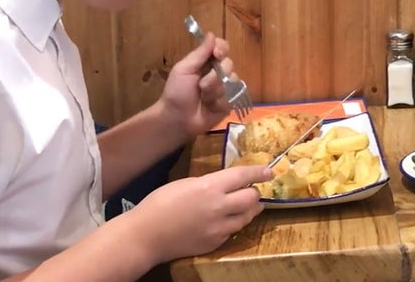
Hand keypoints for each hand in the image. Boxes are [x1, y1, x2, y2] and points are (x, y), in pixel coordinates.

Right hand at [125, 165, 269, 262]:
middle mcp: (219, 208)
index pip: (243, 177)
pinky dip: (234, 223)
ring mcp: (218, 228)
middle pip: (252, 198)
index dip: (258, 172)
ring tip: (246, 205)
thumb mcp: (185, 183)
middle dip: (254, 193)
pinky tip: (228, 220)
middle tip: (251, 190)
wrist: (145, 236)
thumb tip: (227, 183)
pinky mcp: (215, 243)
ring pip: (247, 217)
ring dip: (249, 209)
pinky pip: (233, 231)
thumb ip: (209, 183)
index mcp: (209, 187)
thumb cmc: (159, 203)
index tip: (269, 171)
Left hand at [160, 31, 234, 137]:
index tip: (217, 54)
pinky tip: (210, 106)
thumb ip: (200, 53)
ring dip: (215, 90)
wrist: (178, 119)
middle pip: (229, 63)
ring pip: (232, 80)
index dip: (222, 48)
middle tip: (201, 85)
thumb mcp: (184, 69)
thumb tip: (211, 34)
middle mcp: (218, 72)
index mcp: (206, 62)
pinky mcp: (230, 102)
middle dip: (215, 75)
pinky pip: (233, 95)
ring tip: (204, 98)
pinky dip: (220, 100)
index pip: (222, 47)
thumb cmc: (177, 92)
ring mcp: (226, 87)